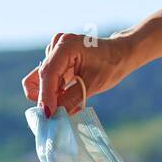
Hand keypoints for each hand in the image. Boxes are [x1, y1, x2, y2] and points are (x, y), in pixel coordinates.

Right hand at [22, 32, 138, 117]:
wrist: (120, 54)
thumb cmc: (111, 65)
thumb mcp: (93, 84)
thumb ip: (71, 99)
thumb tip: (54, 114)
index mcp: (66, 45)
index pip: (49, 73)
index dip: (46, 96)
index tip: (48, 115)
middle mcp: (57, 44)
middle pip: (41, 76)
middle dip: (46, 98)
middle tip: (54, 116)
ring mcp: (54, 51)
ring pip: (41, 79)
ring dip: (50, 95)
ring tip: (66, 104)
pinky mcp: (55, 59)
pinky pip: (47, 79)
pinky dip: (54, 92)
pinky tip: (65, 98)